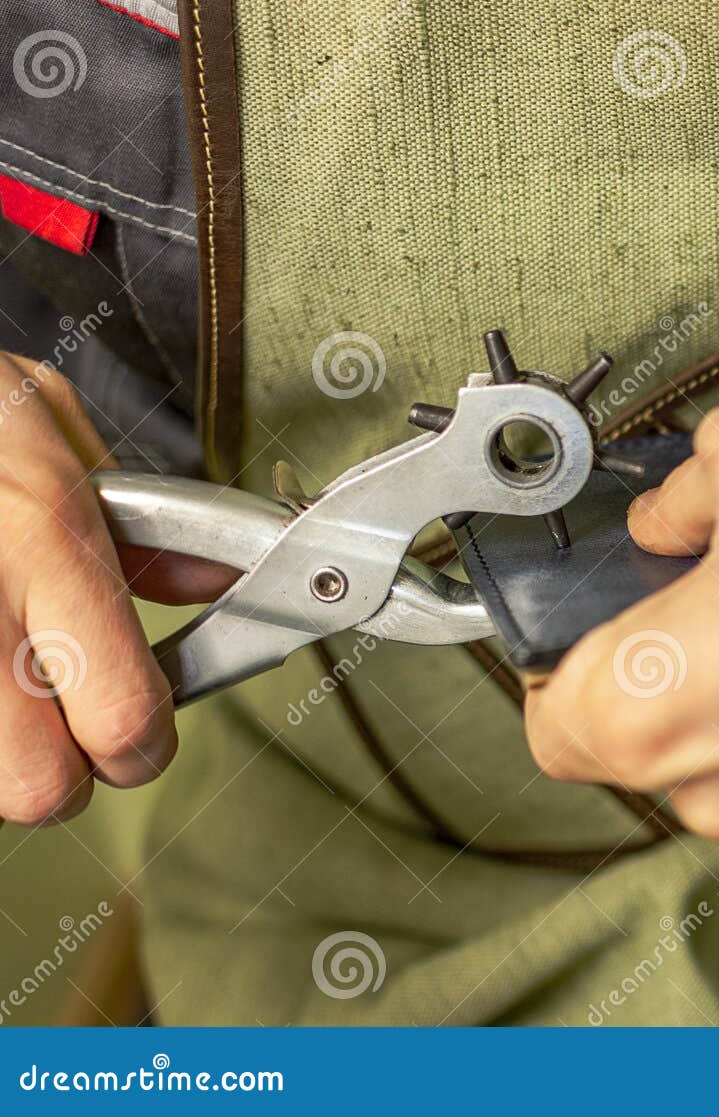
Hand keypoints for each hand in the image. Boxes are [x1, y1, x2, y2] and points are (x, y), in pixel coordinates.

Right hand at [0, 352, 231, 825]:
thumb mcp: (45, 419)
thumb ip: (140, 520)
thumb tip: (209, 583)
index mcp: (43, 541)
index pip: (123, 717)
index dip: (143, 742)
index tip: (140, 724)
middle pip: (39, 787)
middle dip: (62, 768)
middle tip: (62, 719)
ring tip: (1, 679)